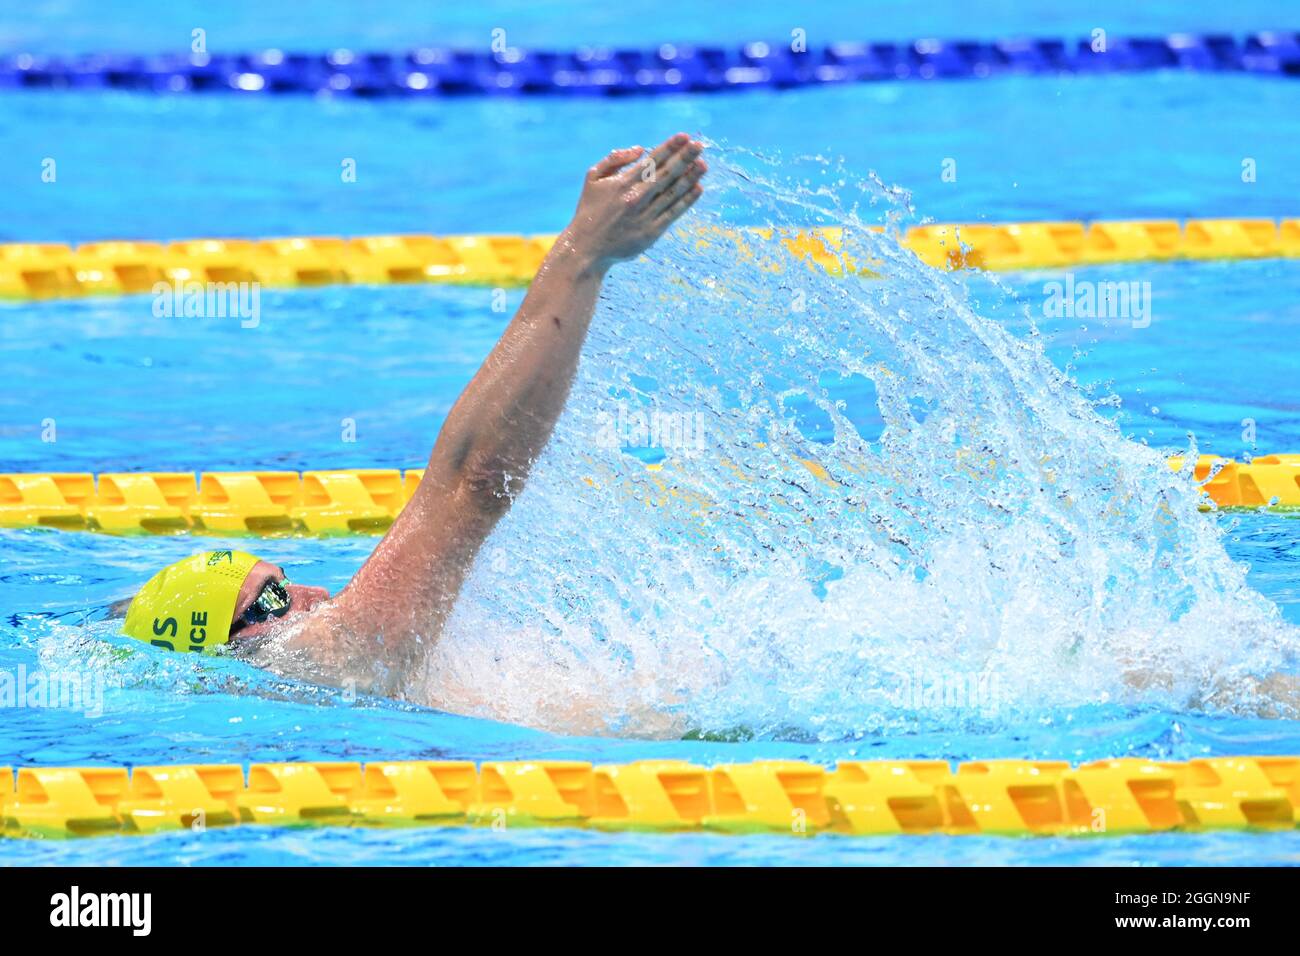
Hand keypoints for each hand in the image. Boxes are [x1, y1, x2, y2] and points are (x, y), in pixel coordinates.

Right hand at [560, 133, 706, 273]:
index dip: (670, 147)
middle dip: (685, 157)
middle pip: (666, 174)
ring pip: (672, 193)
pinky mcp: (651, 233)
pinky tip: (698, 188)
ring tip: (703, 164)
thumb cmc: (590, 210)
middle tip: (700, 145)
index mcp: (622, 183)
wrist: (586, 248)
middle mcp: (635, 198)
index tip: (685, 136)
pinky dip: (687, 201)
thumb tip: (641, 149)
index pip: (652, 160)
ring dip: (690, 177)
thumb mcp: (593, 178)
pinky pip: (673, 213)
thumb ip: (614, 159)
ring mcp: (645, 216)